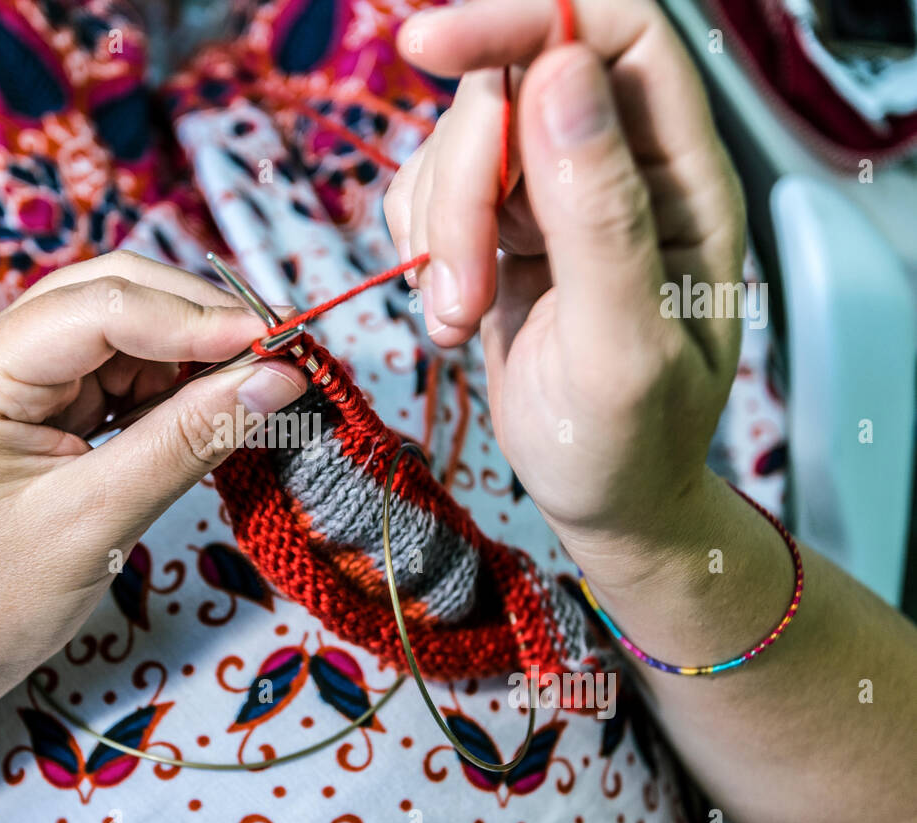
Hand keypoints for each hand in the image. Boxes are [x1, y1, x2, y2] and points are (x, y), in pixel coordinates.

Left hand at [0, 251, 307, 704]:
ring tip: (260, 384)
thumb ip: (187, 440)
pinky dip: (181, 382)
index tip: (276, 345)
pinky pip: (130, 368)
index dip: (193, 319)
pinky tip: (218, 405)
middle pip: (114, 293)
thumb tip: (276, 378)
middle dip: (200, 319)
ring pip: (131, 325)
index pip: (99, 308)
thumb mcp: (99, 519)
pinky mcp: (54, 402)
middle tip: (281, 355)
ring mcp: (26, 374)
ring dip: (197, 349)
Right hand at [386, 0, 746, 570]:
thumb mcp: (621, 347)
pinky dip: (419, 251)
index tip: (429, 46)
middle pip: (511, 86)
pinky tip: (450, 315)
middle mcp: (620, 164)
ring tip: (458, 318)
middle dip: (459, 185)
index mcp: (680, 176)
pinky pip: (430, 192)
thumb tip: (562, 75)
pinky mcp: (501, 225)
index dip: (524, 18)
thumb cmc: (629, 442)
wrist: (600, 497)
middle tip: (455, 289)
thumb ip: (600, 215)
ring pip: (459, 142)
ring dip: (435, 232)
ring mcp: (556, 191)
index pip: (611, 32)